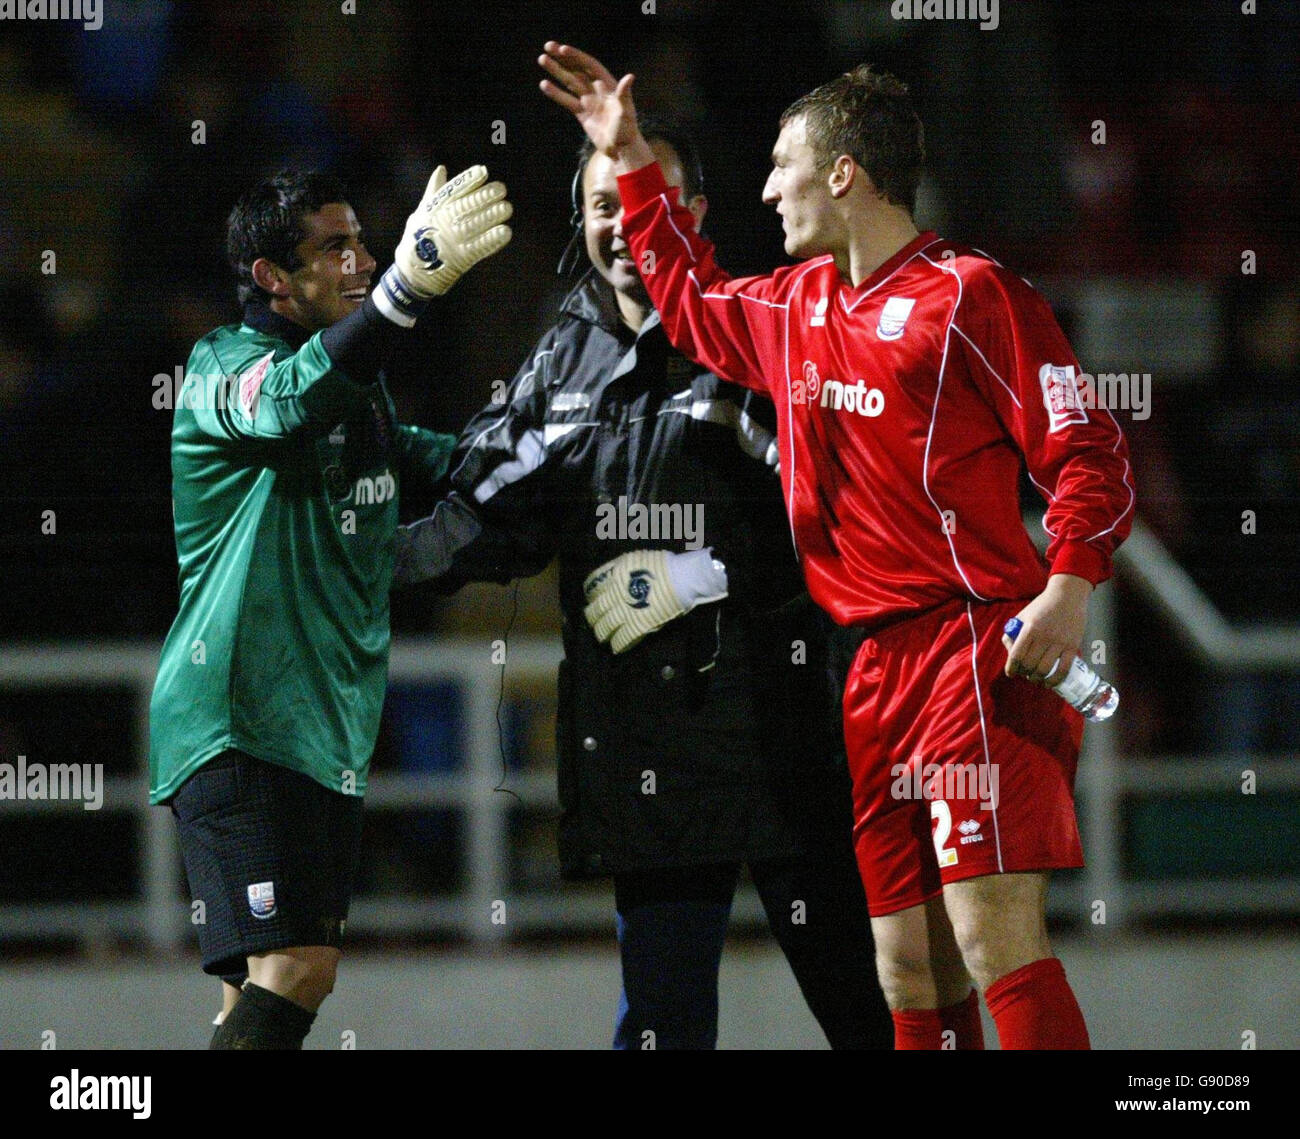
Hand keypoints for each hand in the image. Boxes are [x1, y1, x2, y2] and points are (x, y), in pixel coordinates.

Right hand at [374, 165, 512, 325]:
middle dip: (483, 197)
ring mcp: (452, 241)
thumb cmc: (419, 237)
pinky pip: (478, 248)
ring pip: (473, 226)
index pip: (452, 192)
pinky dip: (492, 240)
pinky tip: (505, 232)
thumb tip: (441, 169)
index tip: (482, 171)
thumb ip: (435, 192)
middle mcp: (442, 223)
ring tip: (507, 208)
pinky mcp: (461, 259)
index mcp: (433, 209)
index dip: (468, 181)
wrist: (412, 273)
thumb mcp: (422, 212)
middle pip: (465, 207)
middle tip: (501, 189)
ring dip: (491, 217)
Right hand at [538, 41, 654, 170]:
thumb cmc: (627, 130)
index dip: (576, 57)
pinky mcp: (582, 113)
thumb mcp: (626, 111)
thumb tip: (629, 77)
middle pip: (577, 69)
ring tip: (542, 59)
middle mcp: (597, 90)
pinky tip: (544, 84)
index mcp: (608, 85)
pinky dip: (556, 93)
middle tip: (547, 46)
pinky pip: (567, 100)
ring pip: (569, 82)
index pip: (590, 66)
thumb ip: (624, 94)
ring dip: (556, 70)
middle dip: (563, 58)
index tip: (562, 49)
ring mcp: (588, 101)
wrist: (621, 149)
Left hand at [583, 548, 727, 653]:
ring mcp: (625, 611)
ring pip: (605, 626)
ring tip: (602, 637)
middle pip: (595, 609)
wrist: (681, 578)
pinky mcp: (638, 625)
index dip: (590, 595)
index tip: (592, 599)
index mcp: (614, 576)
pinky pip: (623, 638)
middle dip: (592, 617)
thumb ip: (621, 570)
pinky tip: (616, 648)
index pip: (593, 587)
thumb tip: (614, 578)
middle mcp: (615, 594)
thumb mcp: (635, 559)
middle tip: (593, 621)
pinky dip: (618, 644)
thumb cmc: (663, 565)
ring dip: (601, 632)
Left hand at [1001, 573, 1092, 682]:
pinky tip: (1049, 683)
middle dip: (1024, 673)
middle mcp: (1044, 636)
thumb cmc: (1042, 606)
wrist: (1068, 595)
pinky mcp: (1073, 646)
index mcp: (1029, 628)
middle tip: (1024, 674)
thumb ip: (1013, 633)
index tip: (1011, 673)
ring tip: (1035, 678)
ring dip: (1037, 678)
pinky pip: (1063, 670)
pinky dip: (1055, 680)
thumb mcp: (1023, 615)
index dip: (1011, 668)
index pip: (1016, 655)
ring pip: (1045, 669)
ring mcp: (1060, 642)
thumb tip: (1010, 652)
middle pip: (1030, 665)